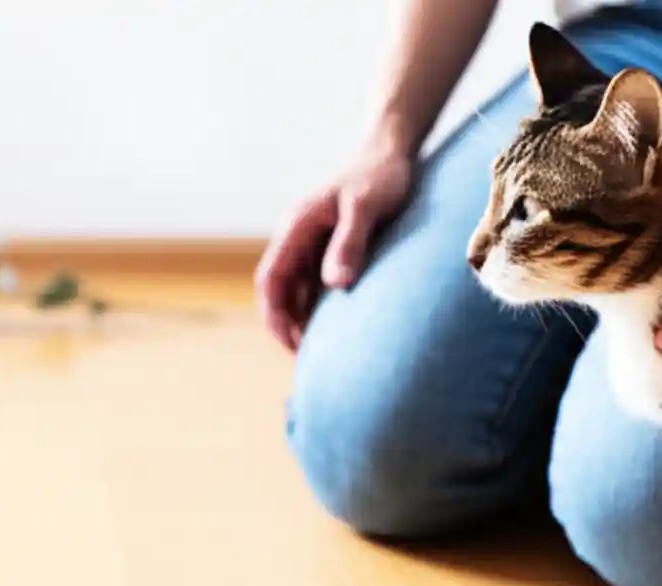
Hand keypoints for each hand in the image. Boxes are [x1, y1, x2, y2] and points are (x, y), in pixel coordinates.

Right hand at [255, 143, 412, 350]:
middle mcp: (296, 237)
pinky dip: (314, 308)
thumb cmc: (380, 176)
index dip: (275, 315)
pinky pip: (311, 284)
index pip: (270, 279)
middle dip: (283, 325)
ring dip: (298, 319)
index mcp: (296, 227)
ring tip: (317, 351)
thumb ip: (350, 242)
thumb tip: (335, 283)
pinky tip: (332, 328)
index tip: (291, 344)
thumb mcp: (366, 207)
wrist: (390, 152)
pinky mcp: (326, 247)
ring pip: (292, 289)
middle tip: (305, 358)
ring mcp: (309, 243)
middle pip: (276, 289)